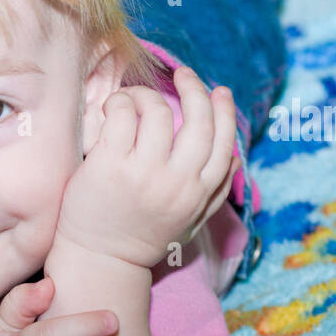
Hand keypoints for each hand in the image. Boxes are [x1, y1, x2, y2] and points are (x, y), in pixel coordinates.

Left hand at [56, 65, 239, 268]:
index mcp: (198, 193)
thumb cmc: (141, 239)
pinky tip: (113, 108)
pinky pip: (121, 114)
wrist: (100, 261)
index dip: (225, 110)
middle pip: (198, 120)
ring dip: (147, 95)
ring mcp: (143, 172)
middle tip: (184, 75)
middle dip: (195, 89)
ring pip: (158, 111)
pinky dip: (120, 101)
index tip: (219, 91)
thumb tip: (235, 158)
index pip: (224, 141)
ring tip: (135, 99)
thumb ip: (214, 192)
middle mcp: (176, 181)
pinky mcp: (109, 165)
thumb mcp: (188, 222)